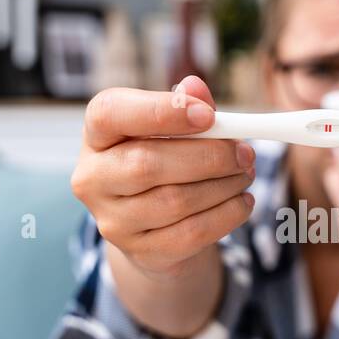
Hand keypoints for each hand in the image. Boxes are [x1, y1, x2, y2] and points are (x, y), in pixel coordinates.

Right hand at [70, 76, 255, 279]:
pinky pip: (191, 234)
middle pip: (148, 164)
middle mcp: (93, 178)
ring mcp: (112, 220)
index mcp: (96, 135)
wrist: (152, 225)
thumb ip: (186, 105)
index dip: (160, 111)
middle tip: (245, 152)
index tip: (207, 115)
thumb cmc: (163, 159)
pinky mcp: (140, 251)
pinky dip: (226, 215)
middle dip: (208, 156)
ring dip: (224, 186)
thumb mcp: (171, 128)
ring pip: (175, 202)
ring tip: (246, 175)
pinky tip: (242, 202)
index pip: (111, 114)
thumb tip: (195, 87)